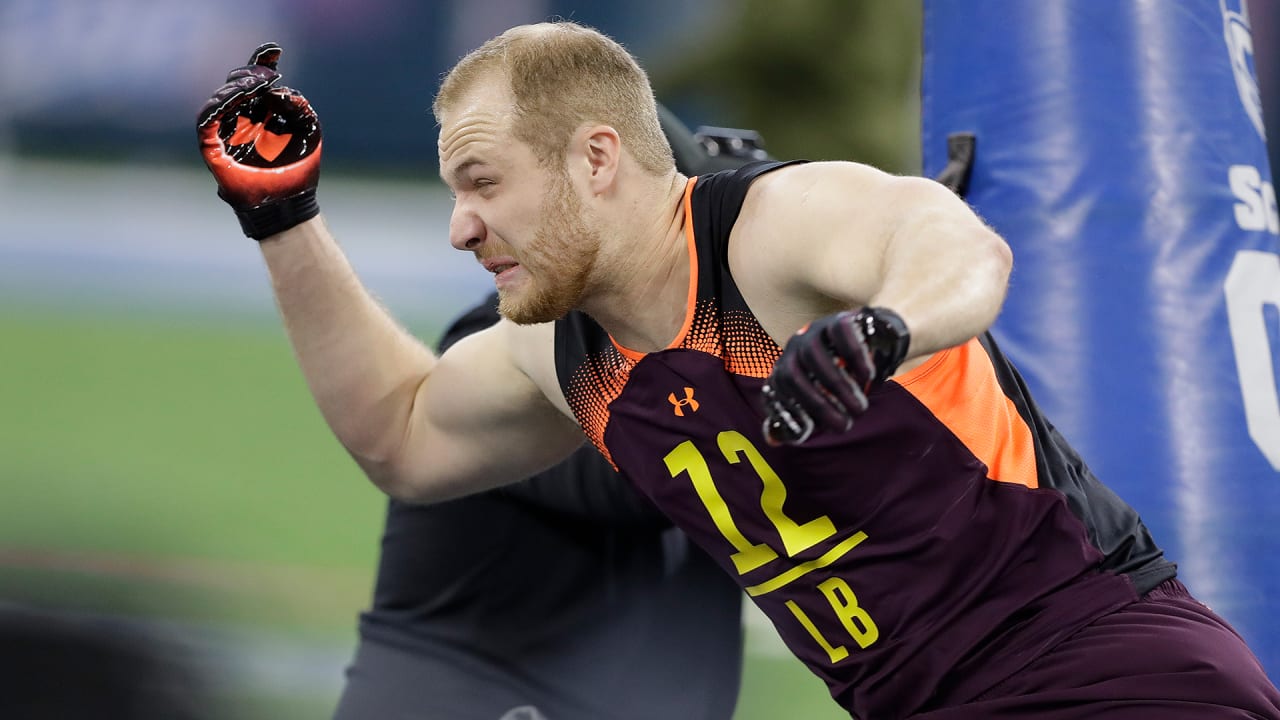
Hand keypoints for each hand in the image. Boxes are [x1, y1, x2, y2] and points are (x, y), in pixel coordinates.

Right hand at [197, 43, 322, 239]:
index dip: (262, 61)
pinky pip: (207, 119)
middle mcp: (243, 118)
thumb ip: (298, 106)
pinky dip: (217, 106)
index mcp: (263, 112)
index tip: (275, 50)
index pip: (256, 80)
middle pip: (236, 84)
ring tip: (254, 86)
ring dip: (236, 88)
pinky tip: (233, 98)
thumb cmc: (299, 171)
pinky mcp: (212, 145)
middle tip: (267, 76)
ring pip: (221, 99)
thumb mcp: (308, 131)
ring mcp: (227, 131)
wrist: (288, 203)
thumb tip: (280, 89)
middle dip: (250, 75)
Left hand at [761, 307, 909, 445]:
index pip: (778, 388)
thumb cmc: (840, 377)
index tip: (813, 431)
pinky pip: (841, 335)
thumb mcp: (818, 398)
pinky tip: (868, 376)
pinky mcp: (839, 320)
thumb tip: (773, 440)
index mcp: (786, 365)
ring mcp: (815, 330)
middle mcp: (795, 346)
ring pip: (816, 356)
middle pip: (793, 374)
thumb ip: (798, 418)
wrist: (869, 338)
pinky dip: (855, 358)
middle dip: (818, 405)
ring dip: (838, 386)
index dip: (791, 411)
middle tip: (845, 426)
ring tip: (859, 408)